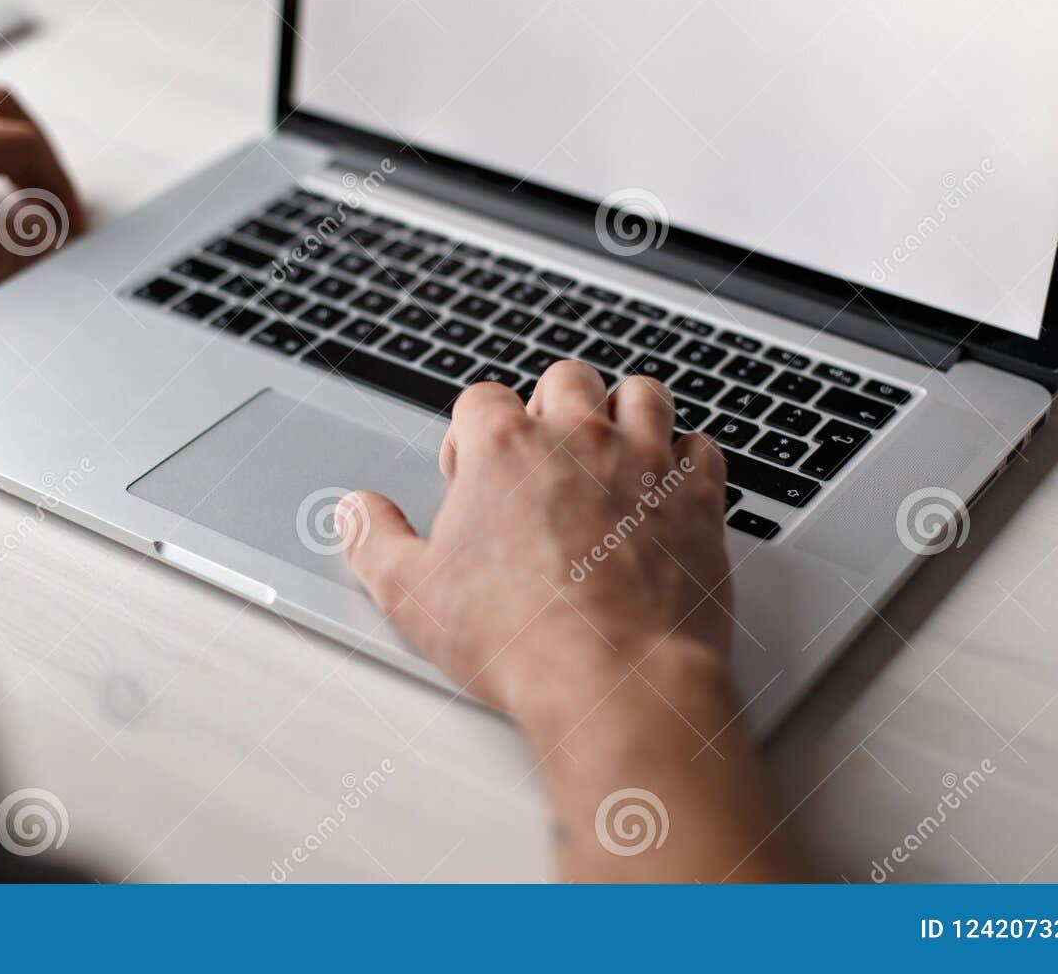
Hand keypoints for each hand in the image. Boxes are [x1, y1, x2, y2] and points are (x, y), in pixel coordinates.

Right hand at [339, 361, 796, 881]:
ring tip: (609, 455)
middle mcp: (577, 438)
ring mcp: (644, 462)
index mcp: (503, 449)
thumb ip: (374, 541)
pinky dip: (686, 461)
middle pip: (564, 379)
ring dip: (624, 415)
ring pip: (642, 394)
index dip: (469, 434)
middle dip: (549, 408)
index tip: (471, 473)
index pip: (481, 399)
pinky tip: (668, 490)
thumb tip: (354, 512)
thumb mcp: (412, 597)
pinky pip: (702, 448)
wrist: (619, 679)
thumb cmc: (520, 641)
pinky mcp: (697, 498)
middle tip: (541, 460)